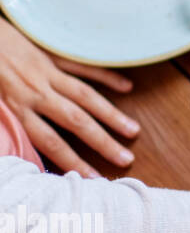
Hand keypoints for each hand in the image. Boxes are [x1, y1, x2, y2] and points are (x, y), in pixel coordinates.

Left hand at [0, 21, 138, 174]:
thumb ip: (7, 121)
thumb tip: (17, 147)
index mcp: (18, 107)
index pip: (50, 141)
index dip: (73, 161)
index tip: (94, 178)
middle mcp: (37, 92)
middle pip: (76, 121)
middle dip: (102, 142)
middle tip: (126, 158)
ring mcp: (48, 72)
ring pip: (85, 96)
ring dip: (111, 114)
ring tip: (133, 130)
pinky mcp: (52, 54)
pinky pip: (82, 66)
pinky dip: (105, 76)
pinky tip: (126, 87)